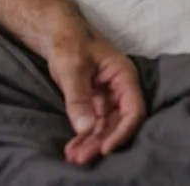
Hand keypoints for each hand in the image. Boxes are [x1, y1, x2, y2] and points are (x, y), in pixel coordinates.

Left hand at [47, 28, 146, 164]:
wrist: (56, 31)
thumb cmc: (68, 41)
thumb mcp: (71, 67)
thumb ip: (78, 97)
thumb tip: (84, 128)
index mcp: (124, 75)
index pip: (133, 110)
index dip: (121, 132)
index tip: (104, 148)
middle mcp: (120, 88)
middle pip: (119, 122)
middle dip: (102, 141)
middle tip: (82, 158)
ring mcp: (108, 95)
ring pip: (106, 125)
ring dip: (92, 142)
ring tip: (74, 156)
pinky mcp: (96, 101)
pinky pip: (94, 122)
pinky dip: (85, 135)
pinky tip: (73, 148)